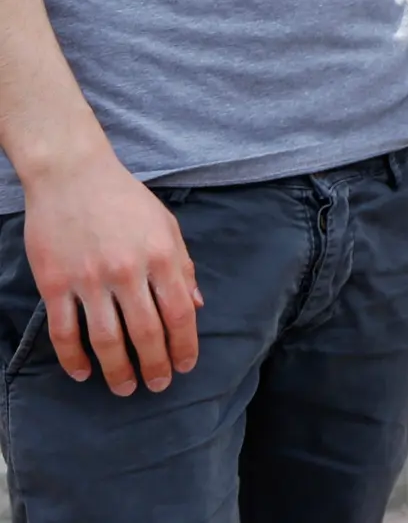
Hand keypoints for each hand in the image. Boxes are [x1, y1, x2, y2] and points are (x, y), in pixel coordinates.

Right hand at [19, 148, 200, 395]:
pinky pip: (64, 331)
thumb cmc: (125, 199)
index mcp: (161, 256)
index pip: (179, 314)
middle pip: (145, 333)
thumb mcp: (167, 226)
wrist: (72, 174)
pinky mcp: (55, 283)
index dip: (184, 346)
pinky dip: (73, 358)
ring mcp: (89, 279)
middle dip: (155, 366)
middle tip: (157, 386)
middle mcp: (127, 271)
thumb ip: (182, 267)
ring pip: (106, 339)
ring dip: (117, 371)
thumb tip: (196, 306)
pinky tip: (83, 373)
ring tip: (125, 389)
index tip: (185, 367)